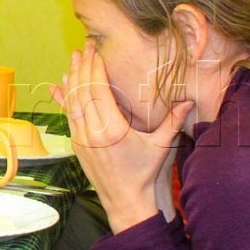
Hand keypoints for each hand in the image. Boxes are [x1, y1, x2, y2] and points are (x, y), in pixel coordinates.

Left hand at [49, 47, 190, 231]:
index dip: (95, 68)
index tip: (95, 51)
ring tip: (73, 59)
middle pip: (83, 92)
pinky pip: (68, 116)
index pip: (99, 91)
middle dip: (83, 67)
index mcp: (113, 130)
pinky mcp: (76, 145)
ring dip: (72, 78)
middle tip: (84, 48)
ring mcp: (82, 139)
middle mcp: (93, 133)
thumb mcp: (161, 146)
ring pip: (72, 102)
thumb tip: (189, 100)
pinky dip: (65, 98)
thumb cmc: (145, 173)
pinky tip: (60, 84)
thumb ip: (174, 121)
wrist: (126, 201)